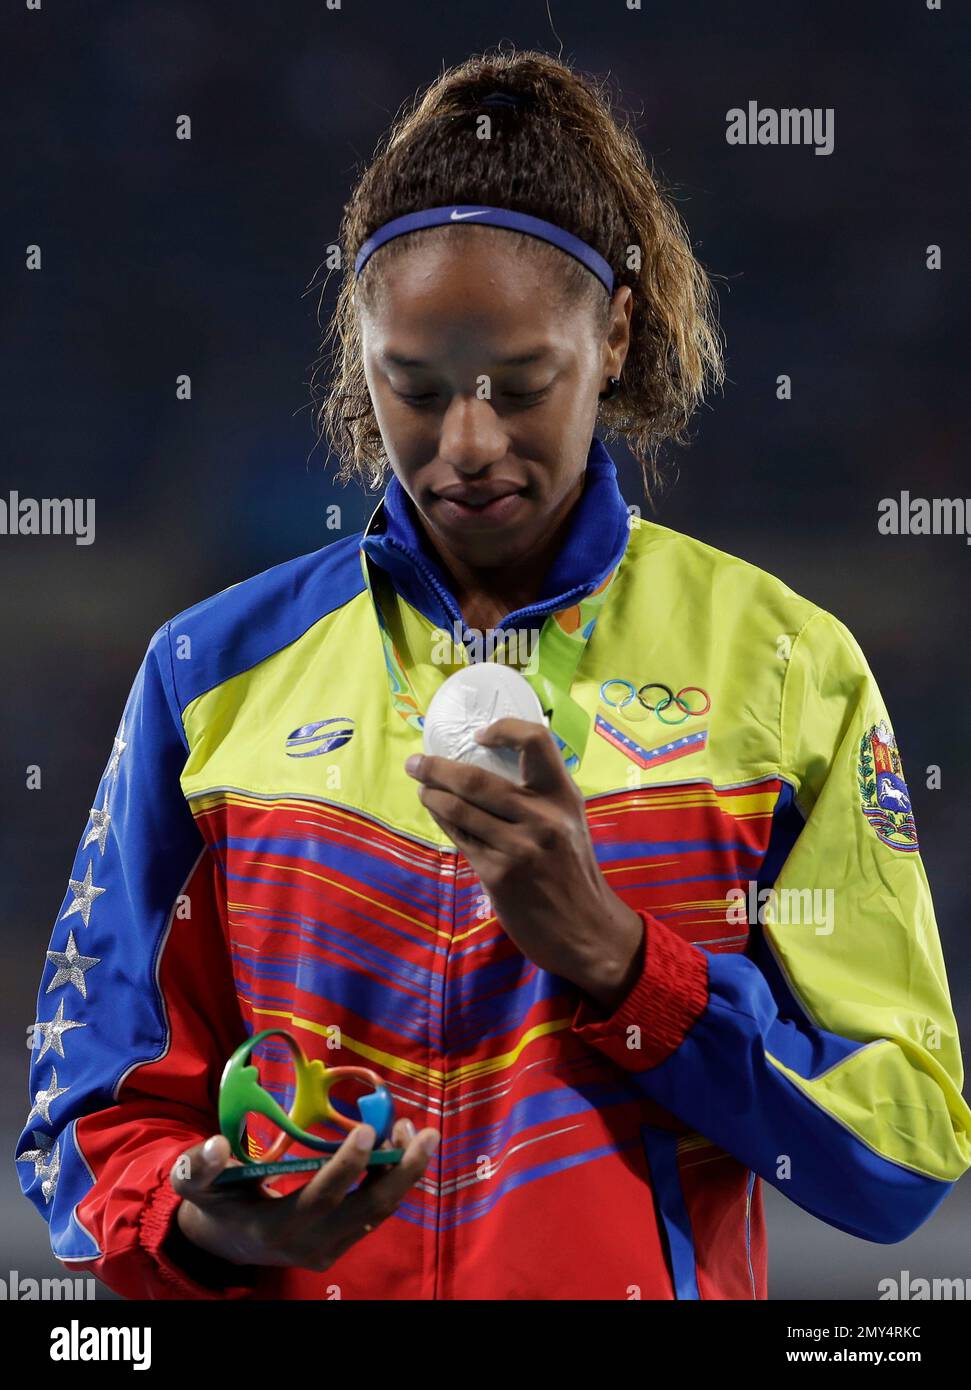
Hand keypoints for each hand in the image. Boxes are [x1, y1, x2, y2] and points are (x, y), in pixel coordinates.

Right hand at [168, 1118, 439, 1273]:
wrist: (226, 1244)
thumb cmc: (216, 1204)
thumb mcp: (196, 1184)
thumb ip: (199, 1166)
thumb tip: (218, 1144)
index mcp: (276, 1228)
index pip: (322, 1197)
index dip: (348, 1166)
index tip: (368, 1129)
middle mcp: (310, 1244)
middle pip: (367, 1210)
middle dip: (400, 1172)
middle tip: (424, 1132)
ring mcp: (330, 1248)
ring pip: (379, 1212)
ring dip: (403, 1172)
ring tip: (413, 1130)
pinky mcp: (342, 1243)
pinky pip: (375, 1213)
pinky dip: (393, 1180)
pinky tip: (399, 1146)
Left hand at [404, 717, 643, 1011]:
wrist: (586, 930)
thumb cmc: (573, 873)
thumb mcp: (570, 824)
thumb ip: (540, 799)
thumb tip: (489, 768)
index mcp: (564, 796)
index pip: (536, 741)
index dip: (504, 729)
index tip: (479, 735)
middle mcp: (543, 817)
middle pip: (476, 779)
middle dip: (437, 768)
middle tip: (417, 763)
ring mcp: (518, 847)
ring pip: (460, 809)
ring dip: (432, 795)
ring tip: (422, 789)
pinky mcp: (498, 875)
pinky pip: (461, 839)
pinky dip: (444, 821)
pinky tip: (437, 814)